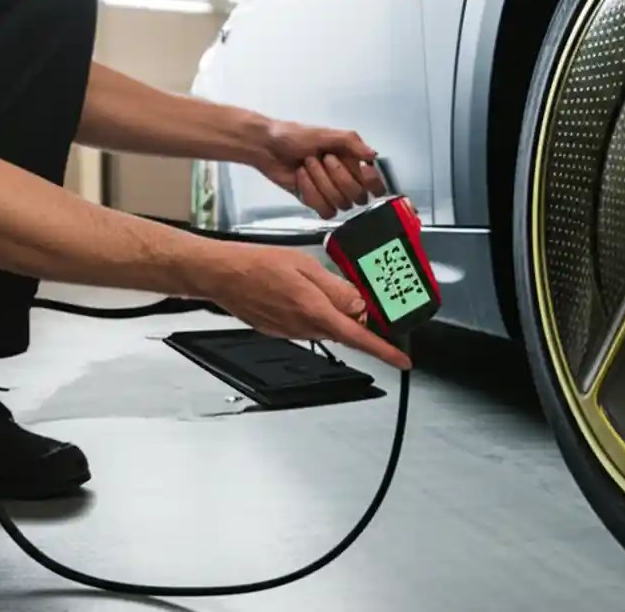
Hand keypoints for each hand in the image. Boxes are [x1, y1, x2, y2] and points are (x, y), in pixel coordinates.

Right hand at [199, 242, 411, 368]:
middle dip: (359, 321)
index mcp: (315, 311)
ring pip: (327, 328)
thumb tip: (361, 306)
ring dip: (336, 315)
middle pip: (345, 332)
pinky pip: (309, 326)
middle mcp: (304, 328)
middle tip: (363, 300)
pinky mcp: (281, 331)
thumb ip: (337, 289)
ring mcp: (291, 332)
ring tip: (324, 288)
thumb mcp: (306, 266)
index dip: (384, 350)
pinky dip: (317, 314)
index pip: (359, 338)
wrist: (222, 275)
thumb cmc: (258, 265)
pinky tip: (305, 295)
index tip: (402, 359)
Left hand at [254, 119, 387, 218]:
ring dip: (320, 183)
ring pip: (340, 203)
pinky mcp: (315, 202)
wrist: (267, 146)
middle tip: (322, 159)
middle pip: (357, 196)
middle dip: (337, 177)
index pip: (376, 183)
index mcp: (353, 161)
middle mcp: (346, 179)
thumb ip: (351, 142)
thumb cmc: (296, 136)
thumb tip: (373, 155)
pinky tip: (301, 179)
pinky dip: (311, 194)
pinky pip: (324, 211)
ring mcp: (330, 192)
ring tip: (306, 165)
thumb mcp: (325, 133)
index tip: (362, 171)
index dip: (372, 182)